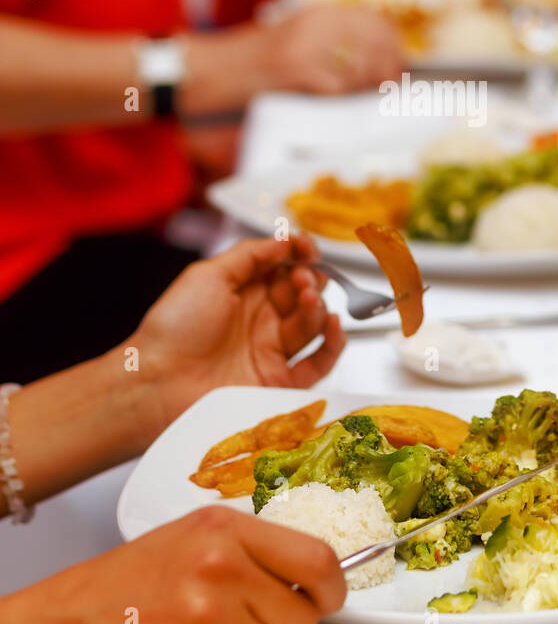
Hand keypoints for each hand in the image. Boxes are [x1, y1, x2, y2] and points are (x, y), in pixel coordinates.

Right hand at [2, 507, 345, 623]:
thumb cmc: (131, 583)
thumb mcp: (195, 538)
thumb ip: (254, 551)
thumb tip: (316, 577)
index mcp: (225, 527)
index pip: (318, 559)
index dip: (332, 588)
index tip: (327, 598)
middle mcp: (221, 564)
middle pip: (303, 614)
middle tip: (254, 623)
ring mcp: (207, 613)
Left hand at [132, 236, 344, 446]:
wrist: (158, 382)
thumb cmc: (174, 327)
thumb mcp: (208, 275)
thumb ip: (249, 254)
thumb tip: (284, 240)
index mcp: (245, 292)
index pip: (286, 267)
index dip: (300, 254)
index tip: (304, 245)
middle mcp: (262, 319)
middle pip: (303, 293)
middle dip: (310, 278)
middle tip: (302, 275)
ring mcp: (272, 350)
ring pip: (313, 323)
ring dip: (317, 304)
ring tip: (305, 296)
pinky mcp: (280, 381)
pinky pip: (319, 363)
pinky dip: (334, 343)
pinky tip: (333, 324)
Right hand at [262, 3, 402, 93]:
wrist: (211, 70)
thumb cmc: (253, 63)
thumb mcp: (296, 40)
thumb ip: (333, 44)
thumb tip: (379, 61)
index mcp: (319, 13)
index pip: (374, 21)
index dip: (392, 46)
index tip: (396, 67)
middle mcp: (317, 23)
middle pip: (376, 42)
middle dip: (387, 68)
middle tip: (385, 89)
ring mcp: (307, 46)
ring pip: (361, 68)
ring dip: (365, 89)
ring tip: (356, 100)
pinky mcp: (297, 70)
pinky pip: (338, 88)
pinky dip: (340, 101)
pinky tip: (331, 106)